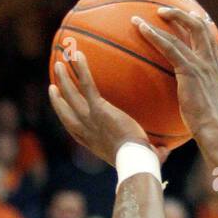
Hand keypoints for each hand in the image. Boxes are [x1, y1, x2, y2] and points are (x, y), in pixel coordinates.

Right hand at [49, 53, 168, 165]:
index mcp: (93, 143)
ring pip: (71, 94)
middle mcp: (87, 131)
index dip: (67, 120)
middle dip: (58, 100)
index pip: (75, 131)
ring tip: (60, 63)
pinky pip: (86, 84)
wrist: (135, 160)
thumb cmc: (140, 163)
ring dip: (63, 78)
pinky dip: (81, 69)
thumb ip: (153, 152)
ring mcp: (90, 118)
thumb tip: (165, 151)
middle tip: (52, 87)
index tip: (63, 111)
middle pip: (66, 114)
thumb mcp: (144, 157)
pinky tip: (78, 54)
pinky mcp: (98, 108)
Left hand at [132, 8, 217, 143]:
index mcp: (216, 71)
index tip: (194, 18)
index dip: (202, 27)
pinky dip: (153, 35)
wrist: (216, 131)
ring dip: (163, 21)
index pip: (209, 42)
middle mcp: (209, 62)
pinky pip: (168, 47)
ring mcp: (199, 65)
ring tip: (142, 19)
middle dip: (181, 15)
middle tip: (164, 11)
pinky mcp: (188, 70)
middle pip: (198, 28)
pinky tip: (140, 27)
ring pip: (181, 34)